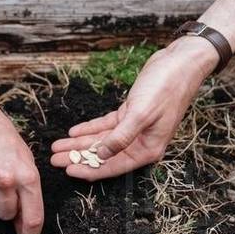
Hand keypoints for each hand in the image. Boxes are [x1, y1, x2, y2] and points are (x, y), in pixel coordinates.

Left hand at [50, 37, 218, 179]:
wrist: (180, 63)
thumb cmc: (167, 87)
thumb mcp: (142, 113)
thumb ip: (121, 137)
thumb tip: (102, 154)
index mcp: (148, 148)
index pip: (114, 165)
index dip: (90, 169)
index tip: (68, 170)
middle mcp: (141, 141)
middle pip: (104, 154)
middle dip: (78, 156)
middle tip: (54, 159)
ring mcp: (135, 128)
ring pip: (102, 139)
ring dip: (80, 142)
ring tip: (58, 146)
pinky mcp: (131, 113)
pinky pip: (107, 125)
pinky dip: (91, 128)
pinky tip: (74, 131)